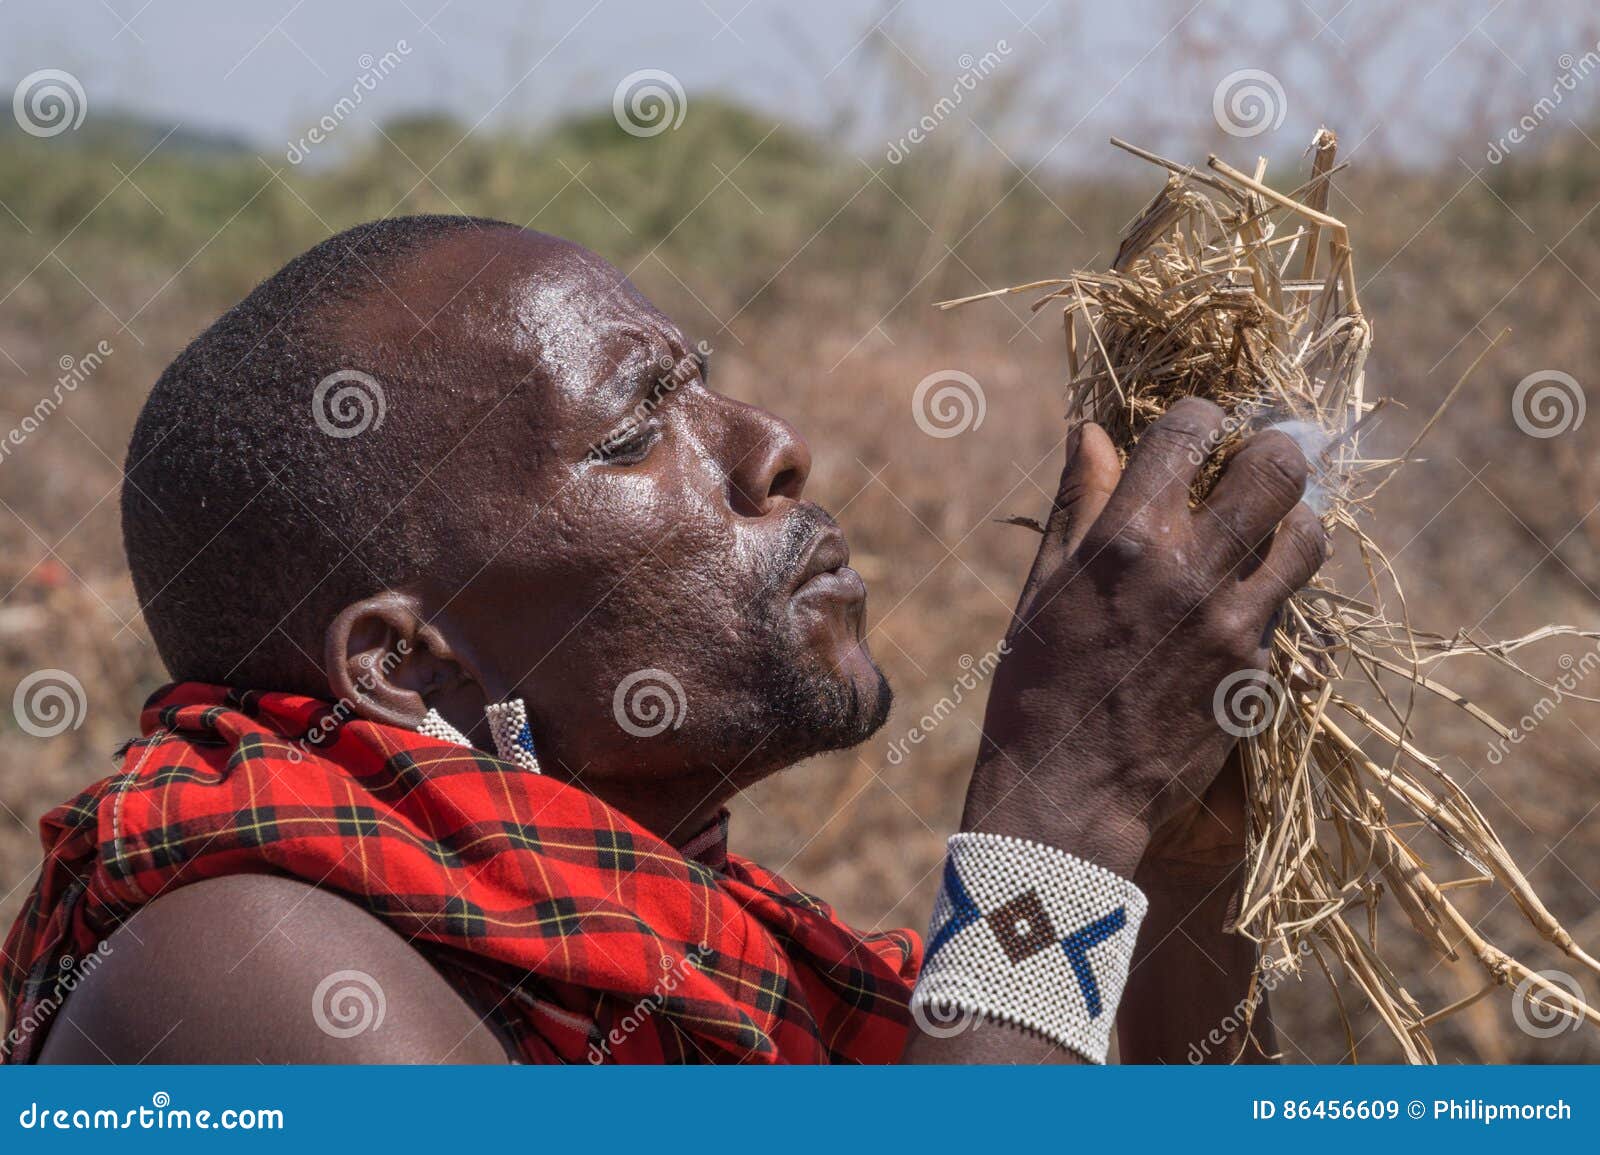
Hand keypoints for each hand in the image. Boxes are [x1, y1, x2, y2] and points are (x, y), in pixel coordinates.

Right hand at [960, 398, 1327, 878]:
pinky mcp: (1258, 672)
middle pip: (1276, 469)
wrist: (1067, 796)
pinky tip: (1236, 601)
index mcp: (1127, 539)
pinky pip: (1287, 606)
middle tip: (1251, 463)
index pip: (1190, 432)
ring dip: (1290, 520)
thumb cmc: (1036, 687)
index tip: (1196, 428)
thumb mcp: (1045, 586)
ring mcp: (1235, 623)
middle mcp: (1191, 571)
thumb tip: (1092, 431)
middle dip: (1269, 451)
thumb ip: (1080, 503)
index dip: (1199, 417)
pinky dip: (1271, 590)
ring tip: (1261, 530)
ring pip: (1308, 536)